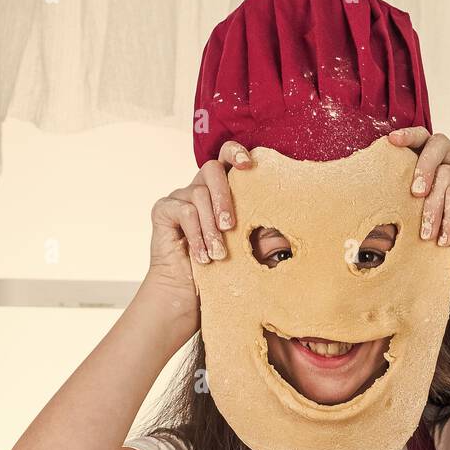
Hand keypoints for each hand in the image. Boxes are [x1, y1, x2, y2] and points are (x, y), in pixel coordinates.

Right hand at [145, 140, 254, 303]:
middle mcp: (198, 190)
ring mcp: (178, 198)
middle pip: (211, 169)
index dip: (235, 153)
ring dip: (211, 228)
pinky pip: (184, 211)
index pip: (225, 159)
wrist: (185, 296)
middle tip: (231, 228)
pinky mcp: (163, 210)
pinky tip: (201, 257)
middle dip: (224, 198)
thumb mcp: (244, 254)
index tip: (248, 164)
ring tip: (218, 255)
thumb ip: (259, 238)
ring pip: (198, 194)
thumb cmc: (216, 274)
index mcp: (219, 193)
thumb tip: (286, 233)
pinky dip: (196, 235)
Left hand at [386, 128, 449, 304]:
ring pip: (446, 174)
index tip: (390, 142)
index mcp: (443, 173)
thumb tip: (374, 186)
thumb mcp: (416, 223)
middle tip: (413, 195)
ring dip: (432, 207)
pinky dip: (448, 218)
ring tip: (428, 235)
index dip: (410, 135)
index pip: (428, 141)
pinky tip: (446, 240)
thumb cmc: (441, 258)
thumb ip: (406, 200)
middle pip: (440, 143)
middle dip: (422, 166)